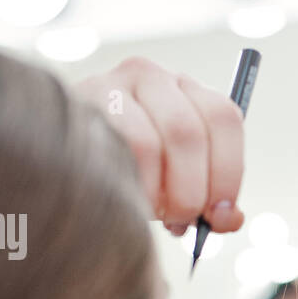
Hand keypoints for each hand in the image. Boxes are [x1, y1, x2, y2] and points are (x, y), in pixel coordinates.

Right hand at [73, 57, 245, 236]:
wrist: (68, 159)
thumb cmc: (135, 173)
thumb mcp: (179, 186)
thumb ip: (210, 203)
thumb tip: (229, 220)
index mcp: (189, 91)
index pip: (224, 118)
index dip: (229, 172)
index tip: (220, 215)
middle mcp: (154, 76)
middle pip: (188, 133)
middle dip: (190, 191)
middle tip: (180, 221)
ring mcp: (112, 84)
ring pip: (150, 143)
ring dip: (156, 193)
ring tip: (148, 213)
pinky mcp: (80, 103)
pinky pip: (113, 150)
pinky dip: (130, 186)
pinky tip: (125, 199)